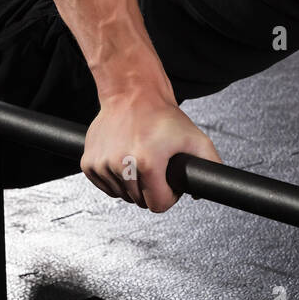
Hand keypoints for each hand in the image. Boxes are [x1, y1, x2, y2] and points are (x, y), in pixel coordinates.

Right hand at [81, 93, 222, 212]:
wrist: (132, 94)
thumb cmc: (161, 116)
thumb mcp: (195, 138)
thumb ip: (211, 165)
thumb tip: (204, 190)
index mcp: (147, 162)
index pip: (158, 205)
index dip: (168, 195)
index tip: (168, 182)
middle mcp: (121, 165)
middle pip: (139, 202)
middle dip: (150, 189)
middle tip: (155, 166)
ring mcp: (102, 164)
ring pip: (121, 195)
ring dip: (132, 184)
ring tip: (139, 160)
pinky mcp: (88, 163)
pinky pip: (105, 187)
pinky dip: (115, 179)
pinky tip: (124, 161)